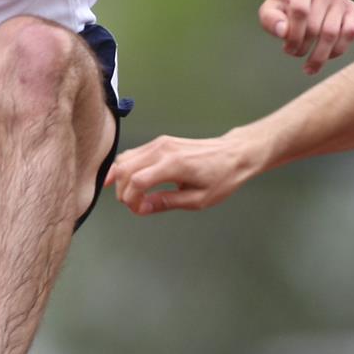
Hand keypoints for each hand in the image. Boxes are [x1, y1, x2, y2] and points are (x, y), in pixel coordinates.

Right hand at [108, 132, 260, 214]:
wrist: (234, 154)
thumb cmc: (222, 177)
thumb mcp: (198, 199)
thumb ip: (167, 203)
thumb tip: (143, 208)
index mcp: (173, 165)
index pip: (137, 182)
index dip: (132, 200)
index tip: (140, 210)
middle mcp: (163, 150)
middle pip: (125, 169)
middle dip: (123, 192)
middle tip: (134, 206)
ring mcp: (160, 143)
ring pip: (125, 159)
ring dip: (120, 179)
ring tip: (128, 196)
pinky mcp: (160, 142)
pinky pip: (133, 153)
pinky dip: (124, 168)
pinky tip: (125, 180)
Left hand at [259, 0, 353, 73]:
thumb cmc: (286, 5)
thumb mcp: (270, 9)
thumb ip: (271, 20)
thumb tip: (282, 32)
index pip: (300, 12)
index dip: (293, 36)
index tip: (286, 49)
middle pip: (315, 27)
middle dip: (303, 48)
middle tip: (294, 54)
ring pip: (332, 34)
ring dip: (319, 55)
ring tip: (308, 66)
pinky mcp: (352, 9)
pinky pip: (350, 33)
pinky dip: (338, 50)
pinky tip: (327, 57)